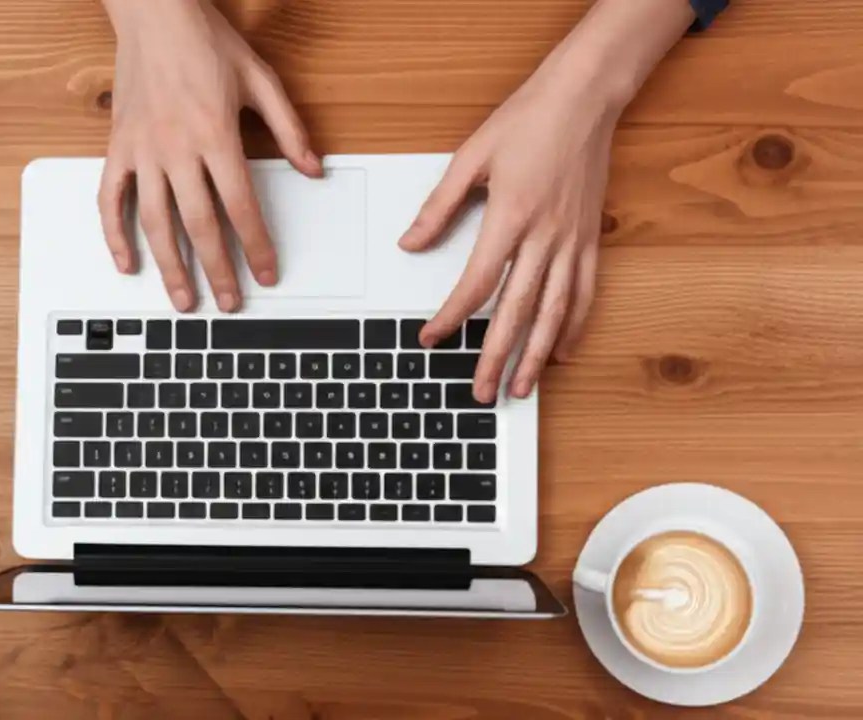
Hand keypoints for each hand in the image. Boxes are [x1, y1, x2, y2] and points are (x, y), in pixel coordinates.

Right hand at [99, 0, 321, 311]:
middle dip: (216, 270)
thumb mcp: (261, 79)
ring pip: (154, 222)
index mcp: (215, 134)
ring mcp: (142, 151)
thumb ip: (289, 128)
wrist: (156, 14)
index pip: (241, 206)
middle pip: (199, 225)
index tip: (265, 274)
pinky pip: (110, 199)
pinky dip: (114, 234)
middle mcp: (176, 148)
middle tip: (228, 302)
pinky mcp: (117, 147)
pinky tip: (128, 262)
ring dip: (169, 266)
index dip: (255, 246)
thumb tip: (314, 167)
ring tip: (183, 298)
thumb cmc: (206, 43)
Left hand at [399, 71, 613, 402]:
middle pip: (517, 310)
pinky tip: (562, 352)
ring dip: (537, 355)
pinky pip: (585, 292)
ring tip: (522, 388)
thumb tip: (410, 244)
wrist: (583, 99)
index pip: (476, 283)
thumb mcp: (470, 158)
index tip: (430, 338)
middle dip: (497, 357)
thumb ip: (439, 207)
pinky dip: (573, 325)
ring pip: (555, 311)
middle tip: (481, 392)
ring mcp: (572, 241)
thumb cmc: (527, 121)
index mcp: (510, 217)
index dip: (452, 317)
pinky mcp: (592, 238)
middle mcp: (544, 236)